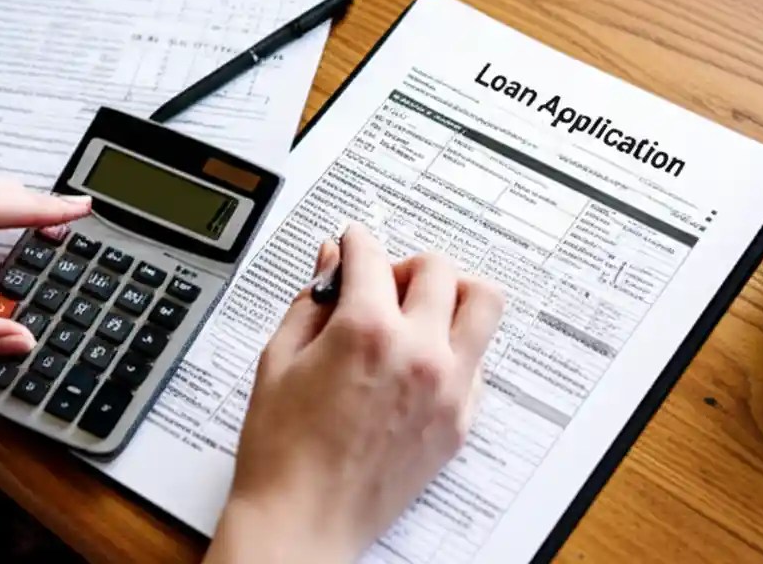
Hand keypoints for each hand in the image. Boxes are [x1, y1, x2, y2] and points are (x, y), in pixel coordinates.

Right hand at [206, 224, 504, 563]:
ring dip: (453, 293)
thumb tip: (331, 259)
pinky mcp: (460, 421)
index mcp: (366, 330)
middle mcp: (418, 353)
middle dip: (406, 264)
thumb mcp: (279, 359)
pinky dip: (455, 346)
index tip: (351, 243)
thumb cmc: (282, 452)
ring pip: (484, 304)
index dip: (355, 241)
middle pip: (440, 269)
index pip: (373, 255)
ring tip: (419, 311)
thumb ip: (311, 300)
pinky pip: (479, 361)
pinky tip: (420, 360)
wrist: (302, 521)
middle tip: (381, 282)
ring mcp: (448, 389)